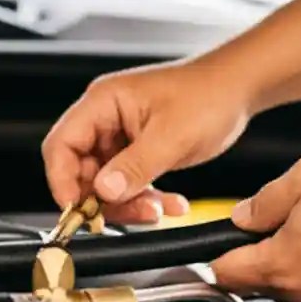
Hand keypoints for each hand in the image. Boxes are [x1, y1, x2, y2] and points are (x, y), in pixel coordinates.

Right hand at [41, 58, 253, 222]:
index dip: (63, 182)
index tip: (78, 211)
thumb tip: (104, 192)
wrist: (240, 88)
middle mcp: (105, 118)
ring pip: (105, 182)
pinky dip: (144, 198)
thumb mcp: (172, 136)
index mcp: (103, 103)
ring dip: (128, 203)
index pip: (61, 146)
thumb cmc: (209, 94)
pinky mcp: (136, 150)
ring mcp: (120, 135)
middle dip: (104, 199)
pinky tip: (169, 203)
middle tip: (132, 213)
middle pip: (80, 170)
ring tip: (158, 209)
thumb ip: (135, 166)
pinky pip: (127, 182)